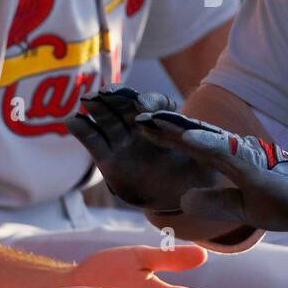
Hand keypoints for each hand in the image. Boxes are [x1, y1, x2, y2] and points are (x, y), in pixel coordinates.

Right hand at [66, 86, 221, 212]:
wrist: (173, 195)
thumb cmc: (195, 175)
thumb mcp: (209, 165)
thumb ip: (209, 159)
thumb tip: (215, 154)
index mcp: (167, 120)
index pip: (159, 105)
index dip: (151, 103)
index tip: (145, 106)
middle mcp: (142, 124)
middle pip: (127, 104)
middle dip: (117, 96)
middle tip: (108, 92)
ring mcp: (123, 139)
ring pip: (107, 117)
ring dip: (97, 106)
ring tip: (88, 99)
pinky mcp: (107, 157)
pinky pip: (93, 140)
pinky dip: (82, 129)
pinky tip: (72, 120)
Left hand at [138, 110, 287, 231]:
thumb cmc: (287, 202)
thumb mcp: (242, 207)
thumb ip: (214, 202)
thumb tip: (181, 200)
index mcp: (231, 161)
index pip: (191, 145)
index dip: (165, 134)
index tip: (138, 124)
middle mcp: (236, 153)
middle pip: (193, 136)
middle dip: (163, 126)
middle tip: (133, 113)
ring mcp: (247, 159)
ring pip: (205, 140)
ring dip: (178, 130)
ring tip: (152, 121)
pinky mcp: (258, 170)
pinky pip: (228, 155)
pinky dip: (207, 145)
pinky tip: (187, 137)